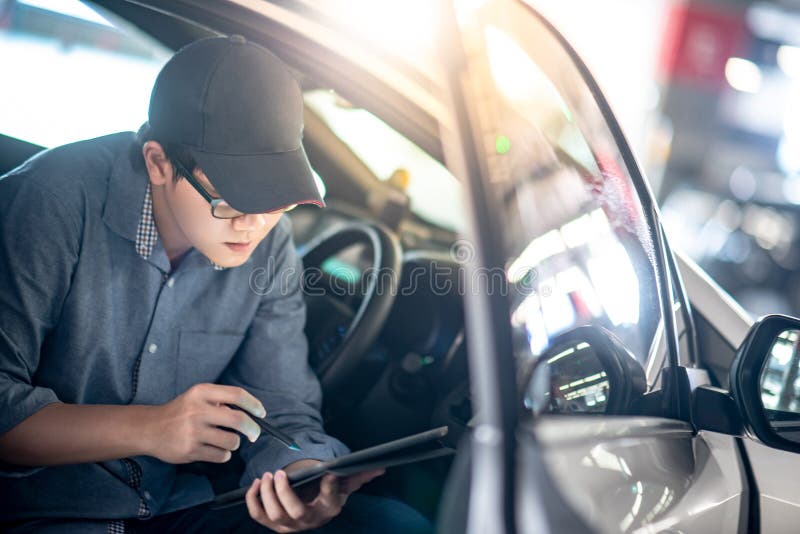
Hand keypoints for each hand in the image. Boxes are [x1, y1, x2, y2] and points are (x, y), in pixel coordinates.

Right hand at [143, 383, 266, 463]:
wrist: (149, 429)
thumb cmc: (181, 411)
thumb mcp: (197, 397)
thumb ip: (220, 400)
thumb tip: (249, 413)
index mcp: (201, 392)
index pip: (237, 395)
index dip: (254, 404)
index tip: (262, 413)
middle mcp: (197, 410)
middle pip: (238, 420)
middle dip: (252, 429)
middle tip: (254, 434)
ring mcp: (193, 432)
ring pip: (232, 441)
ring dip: (234, 443)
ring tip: (225, 441)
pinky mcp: (190, 450)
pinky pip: (221, 456)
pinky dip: (223, 455)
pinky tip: (215, 450)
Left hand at [245, 462, 384, 531]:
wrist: (313, 509)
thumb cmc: (328, 493)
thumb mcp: (344, 485)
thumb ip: (359, 476)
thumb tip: (379, 468)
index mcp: (328, 509)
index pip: (330, 499)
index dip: (329, 487)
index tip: (328, 472)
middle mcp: (308, 521)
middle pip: (294, 512)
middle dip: (284, 493)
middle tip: (279, 473)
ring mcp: (289, 525)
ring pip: (274, 515)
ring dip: (267, 494)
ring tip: (267, 476)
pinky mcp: (272, 523)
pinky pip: (258, 515)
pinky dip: (253, 499)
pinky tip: (256, 483)